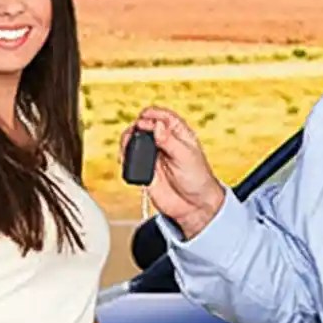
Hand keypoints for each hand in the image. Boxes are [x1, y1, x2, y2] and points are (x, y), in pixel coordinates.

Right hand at [119, 106, 226, 236]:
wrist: (193, 207)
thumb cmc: (198, 180)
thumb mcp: (186, 157)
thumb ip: (170, 141)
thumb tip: (157, 125)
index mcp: (178, 134)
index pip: (162, 116)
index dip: (152, 115)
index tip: (144, 118)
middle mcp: (164, 143)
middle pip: (145, 126)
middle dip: (137, 127)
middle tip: (135, 133)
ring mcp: (153, 156)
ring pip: (135, 141)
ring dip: (128, 140)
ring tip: (127, 145)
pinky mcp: (145, 170)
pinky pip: (130, 160)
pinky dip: (125, 157)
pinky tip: (125, 159)